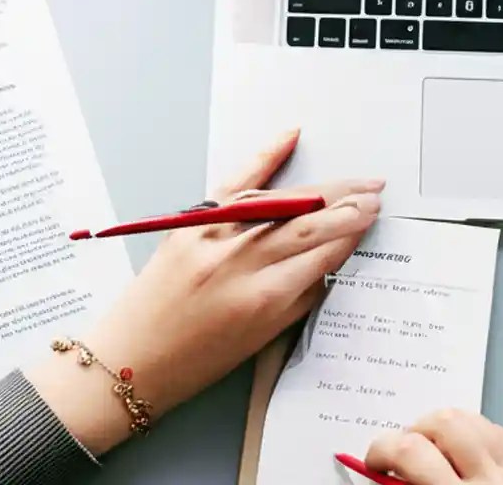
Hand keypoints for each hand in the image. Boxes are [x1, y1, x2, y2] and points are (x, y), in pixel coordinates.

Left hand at [27, 129, 382, 453]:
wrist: (128, 361)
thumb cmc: (194, 362)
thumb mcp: (259, 340)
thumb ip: (297, 299)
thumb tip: (328, 263)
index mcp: (262, 299)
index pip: (321, 254)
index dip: (352, 232)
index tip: (373, 216)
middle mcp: (239, 263)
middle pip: (308, 224)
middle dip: (347, 205)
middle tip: (375, 192)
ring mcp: (212, 238)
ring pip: (280, 202)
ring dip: (321, 189)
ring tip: (351, 182)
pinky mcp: (189, 223)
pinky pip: (233, 184)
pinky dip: (262, 158)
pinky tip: (288, 139)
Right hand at [365, 410, 502, 484]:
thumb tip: (386, 480)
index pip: (411, 453)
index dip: (382, 450)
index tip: (374, 462)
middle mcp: (491, 483)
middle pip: (444, 423)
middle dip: (415, 431)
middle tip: (404, 455)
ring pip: (472, 419)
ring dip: (444, 428)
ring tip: (432, 449)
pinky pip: (497, 432)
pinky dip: (473, 434)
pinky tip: (462, 453)